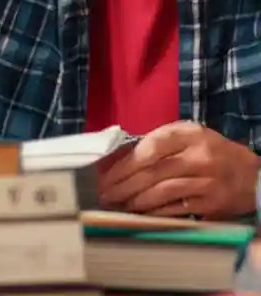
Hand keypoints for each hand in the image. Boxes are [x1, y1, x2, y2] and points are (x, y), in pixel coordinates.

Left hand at [97, 121, 259, 219]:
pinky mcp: (212, 203)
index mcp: (190, 134)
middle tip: (103, 195)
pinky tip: (140, 214)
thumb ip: (158, 143)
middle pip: (152, 171)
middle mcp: (199, 156)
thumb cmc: (212, 153)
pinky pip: (176, 209)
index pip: (149, 147)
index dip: (123, 163)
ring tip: (118, 205)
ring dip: (135, 201)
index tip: (103, 175)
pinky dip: (154, 212)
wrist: (253, 175)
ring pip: (162, 192)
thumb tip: (116, 159)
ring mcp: (207, 181)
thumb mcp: (189, 137)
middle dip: (122, 185)